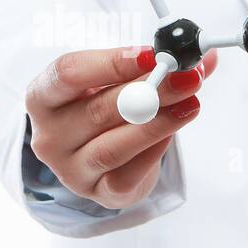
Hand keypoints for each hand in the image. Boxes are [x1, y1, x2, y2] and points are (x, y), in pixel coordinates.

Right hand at [25, 46, 216, 209]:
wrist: (95, 156)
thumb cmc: (102, 107)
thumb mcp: (116, 80)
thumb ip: (155, 65)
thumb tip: (204, 55)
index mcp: (43, 96)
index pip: (68, 73)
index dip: (111, 62)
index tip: (152, 54)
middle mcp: (49, 135)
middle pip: (97, 110)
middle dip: (150, 91)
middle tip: (186, 77)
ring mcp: (70, 169)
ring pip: (112, 147)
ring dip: (157, 124)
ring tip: (189, 104)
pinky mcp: (96, 193)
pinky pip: (127, 175)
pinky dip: (153, 152)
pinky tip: (173, 132)